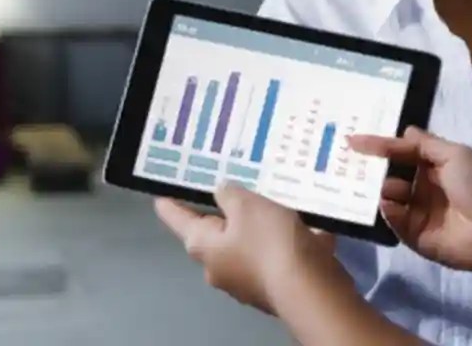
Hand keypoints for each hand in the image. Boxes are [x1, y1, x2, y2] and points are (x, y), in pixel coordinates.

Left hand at [154, 185, 343, 315]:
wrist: (309, 287)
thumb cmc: (269, 241)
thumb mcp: (246, 205)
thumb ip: (228, 193)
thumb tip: (221, 194)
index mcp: (202, 246)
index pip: (176, 218)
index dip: (170, 201)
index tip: (162, 192)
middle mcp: (217, 267)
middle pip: (214, 232)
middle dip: (225, 211)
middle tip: (235, 184)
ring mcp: (243, 281)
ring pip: (246, 243)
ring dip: (258, 226)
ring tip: (277, 201)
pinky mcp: (270, 286)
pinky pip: (272, 255)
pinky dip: (283, 240)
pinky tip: (304, 227)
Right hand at [349, 127, 471, 278]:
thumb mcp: (455, 155)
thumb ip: (426, 145)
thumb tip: (403, 130)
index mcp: (434, 165)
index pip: (401, 152)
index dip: (380, 145)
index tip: (353, 140)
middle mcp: (422, 187)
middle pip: (389, 174)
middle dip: (371, 168)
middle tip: (346, 162)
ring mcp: (417, 212)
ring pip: (387, 197)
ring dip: (380, 188)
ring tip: (372, 184)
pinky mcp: (414, 236)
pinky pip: (394, 220)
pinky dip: (388, 211)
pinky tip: (387, 203)